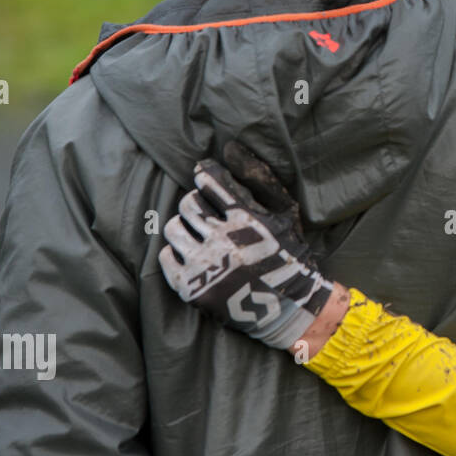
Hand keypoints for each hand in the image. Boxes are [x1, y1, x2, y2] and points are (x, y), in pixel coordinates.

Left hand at [158, 143, 333, 350]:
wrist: (289, 308)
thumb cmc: (288, 254)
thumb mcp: (285, 213)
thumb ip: (259, 179)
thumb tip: (230, 147)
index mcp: (246, 219)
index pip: (209, 182)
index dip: (206, 178)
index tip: (207, 181)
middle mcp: (222, 240)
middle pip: (188, 204)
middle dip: (195, 204)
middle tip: (206, 214)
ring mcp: (205, 265)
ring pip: (174, 229)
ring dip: (184, 227)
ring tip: (198, 235)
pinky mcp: (191, 288)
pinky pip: (165, 257)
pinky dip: (175, 253)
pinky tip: (193, 256)